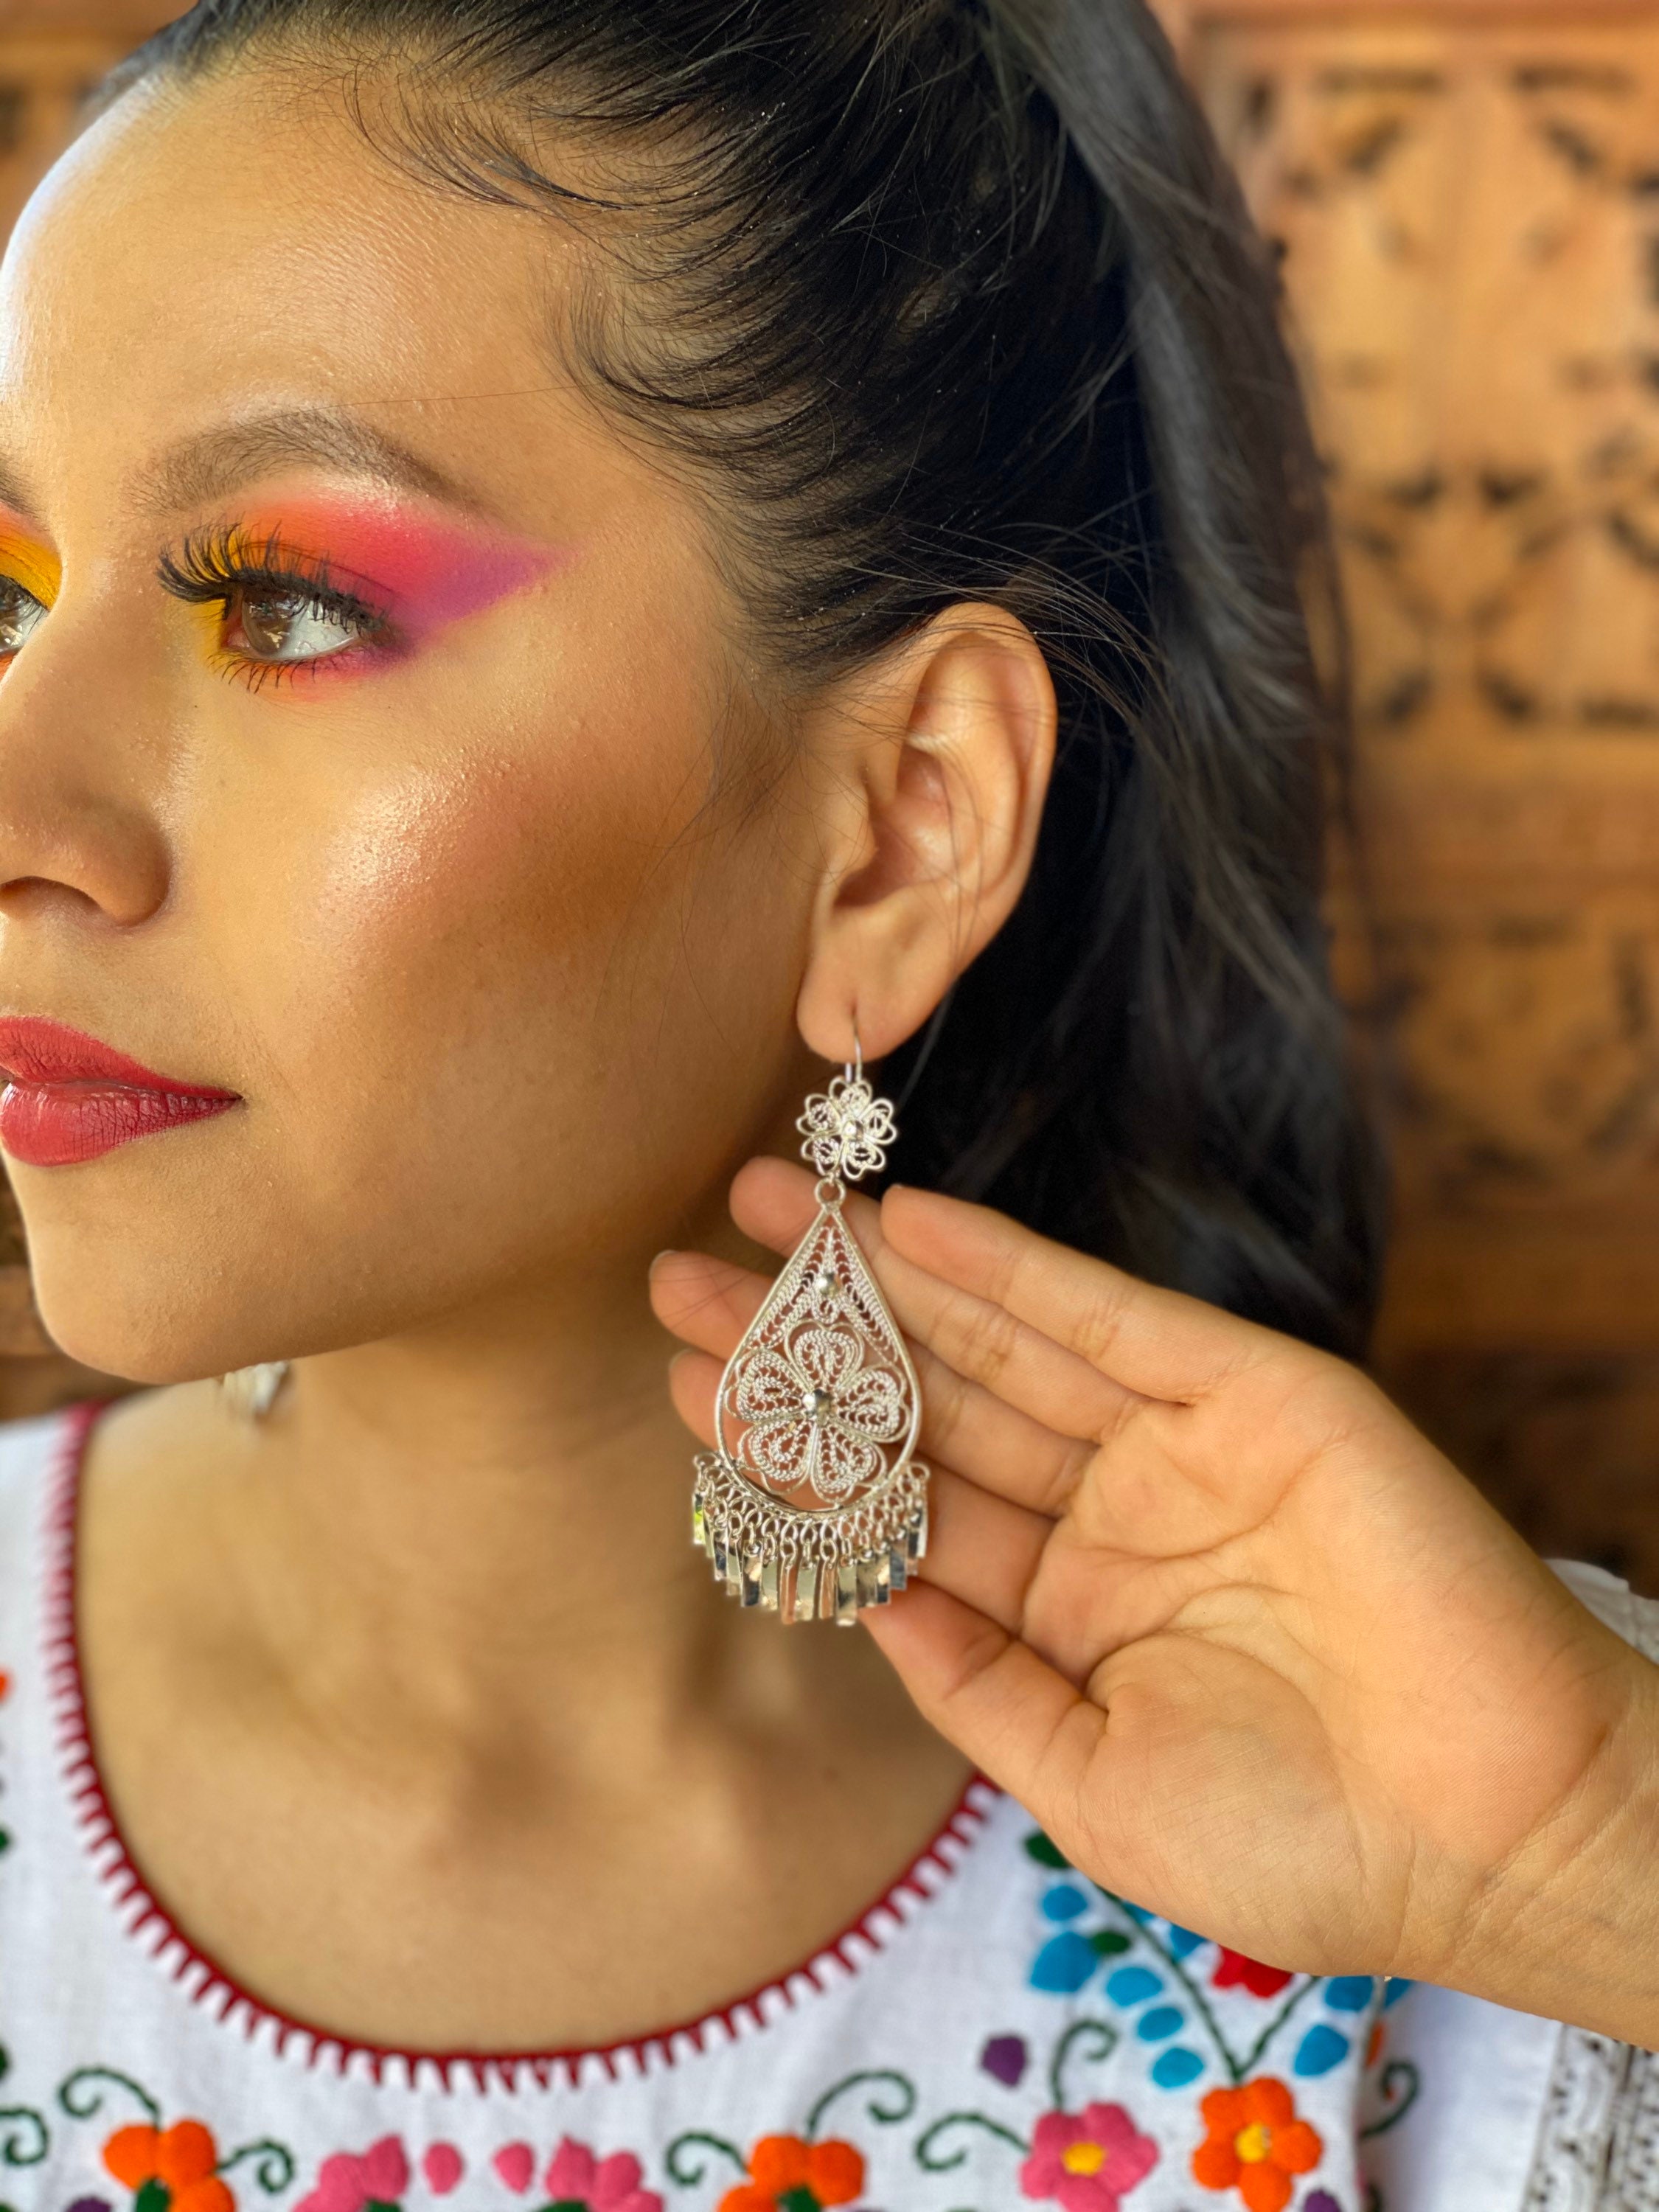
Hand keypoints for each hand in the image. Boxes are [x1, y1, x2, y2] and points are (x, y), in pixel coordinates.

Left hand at [652, 1161, 1658, 2042]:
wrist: (1490, 1834)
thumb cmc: (1302, 1846)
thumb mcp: (1093, 1789)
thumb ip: (974, 1687)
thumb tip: (858, 1598)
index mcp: (1066, 1611)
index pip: (903, 1511)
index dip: (794, 1452)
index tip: (688, 1392)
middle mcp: (1108, 1514)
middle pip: (926, 1410)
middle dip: (804, 1347)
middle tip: (677, 1280)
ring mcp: (1176, 1447)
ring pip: (999, 1345)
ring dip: (880, 1281)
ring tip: (755, 1217)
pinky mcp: (1252, 1392)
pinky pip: (1107, 1317)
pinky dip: (1009, 1266)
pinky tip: (909, 1226)